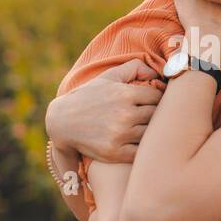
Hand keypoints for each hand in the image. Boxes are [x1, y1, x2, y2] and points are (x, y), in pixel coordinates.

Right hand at [45, 59, 163, 163]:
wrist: (62, 121)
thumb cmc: (88, 96)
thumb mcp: (108, 76)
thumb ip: (134, 67)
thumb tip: (156, 73)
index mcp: (125, 94)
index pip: (158, 98)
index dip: (158, 100)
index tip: (153, 103)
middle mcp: (124, 114)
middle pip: (157, 116)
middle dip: (156, 115)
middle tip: (151, 116)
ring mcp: (120, 135)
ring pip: (150, 134)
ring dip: (150, 132)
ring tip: (144, 128)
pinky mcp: (114, 153)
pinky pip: (140, 152)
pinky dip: (141, 148)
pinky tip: (135, 142)